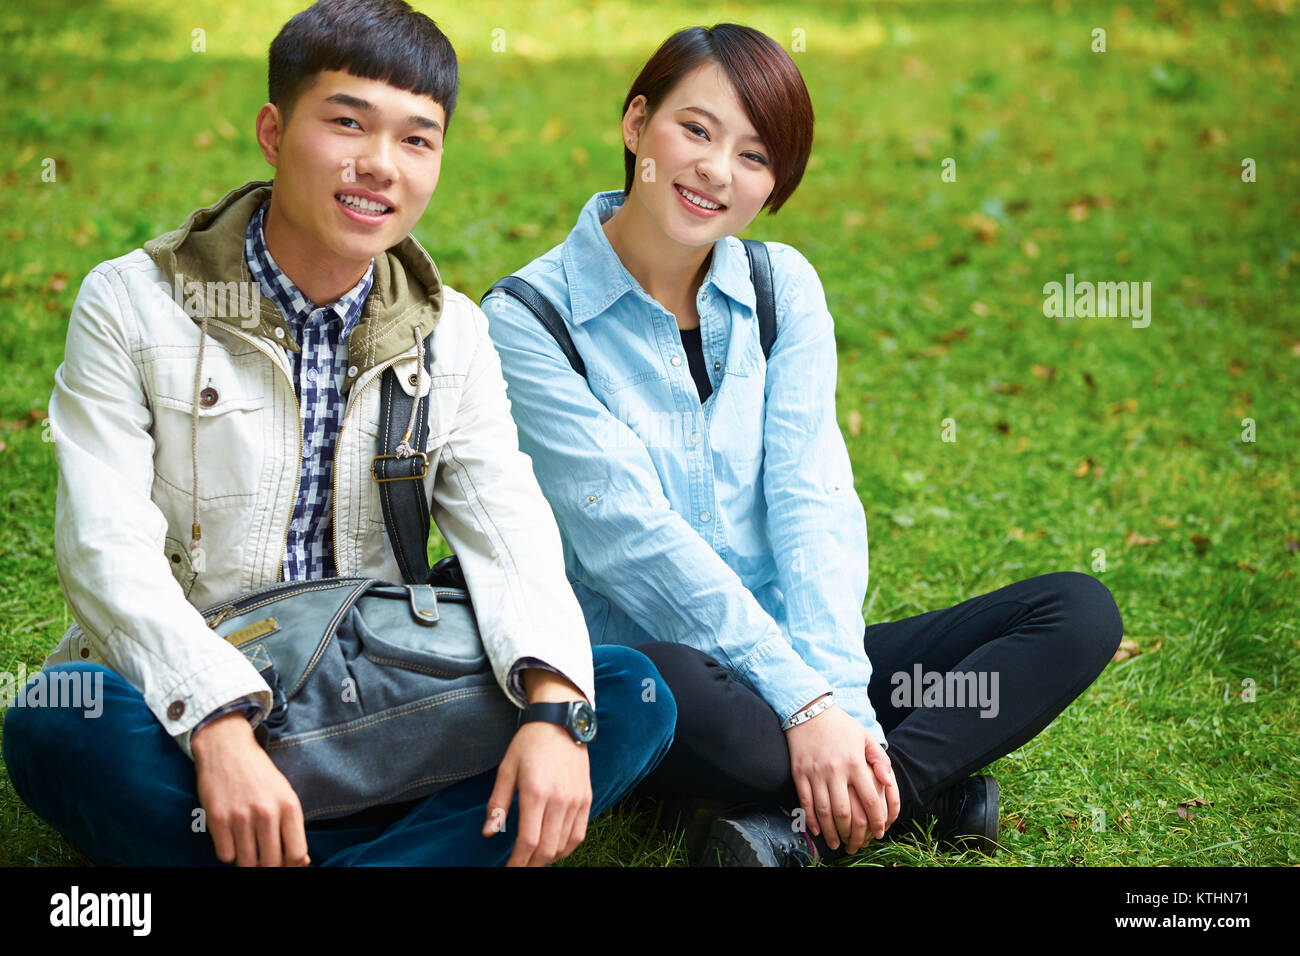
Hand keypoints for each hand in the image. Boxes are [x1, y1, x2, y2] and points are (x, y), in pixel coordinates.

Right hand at [192, 713, 309, 865]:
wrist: (228, 749)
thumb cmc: (260, 776)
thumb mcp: (285, 795)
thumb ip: (293, 829)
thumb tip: (302, 862)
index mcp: (289, 806)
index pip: (296, 854)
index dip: (291, 866)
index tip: (283, 862)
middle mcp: (267, 813)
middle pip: (270, 864)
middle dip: (267, 866)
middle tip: (262, 857)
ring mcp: (241, 817)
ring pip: (246, 863)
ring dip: (246, 860)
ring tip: (247, 844)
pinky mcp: (217, 819)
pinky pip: (225, 855)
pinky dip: (228, 852)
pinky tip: (231, 836)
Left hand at [482, 720, 590, 865]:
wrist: (561, 722)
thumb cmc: (529, 744)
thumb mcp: (506, 769)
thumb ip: (498, 803)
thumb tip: (489, 832)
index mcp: (536, 793)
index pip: (528, 841)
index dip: (517, 861)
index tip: (510, 869)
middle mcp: (559, 800)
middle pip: (547, 848)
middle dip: (531, 864)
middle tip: (520, 867)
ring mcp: (576, 800)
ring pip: (564, 845)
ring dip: (548, 858)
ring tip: (534, 859)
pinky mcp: (586, 798)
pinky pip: (579, 834)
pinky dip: (567, 848)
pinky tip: (555, 850)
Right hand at [785, 697, 895, 853]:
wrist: (808, 711)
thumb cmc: (841, 726)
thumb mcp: (865, 737)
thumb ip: (880, 760)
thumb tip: (889, 783)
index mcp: (854, 762)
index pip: (870, 799)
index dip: (877, 819)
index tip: (879, 832)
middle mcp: (835, 770)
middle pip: (845, 811)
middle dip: (852, 833)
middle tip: (856, 845)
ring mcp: (815, 773)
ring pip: (823, 811)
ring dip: (831, 832)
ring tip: (837, 844)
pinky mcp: (799, 773)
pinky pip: (805, 802)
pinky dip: (811, 819)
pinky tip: (817, 830)